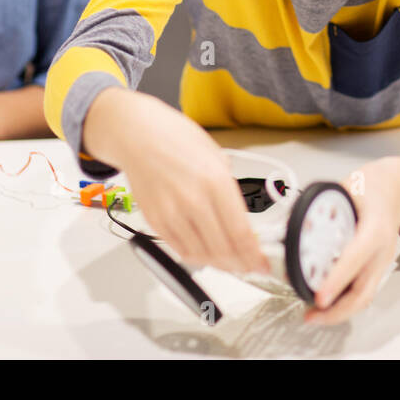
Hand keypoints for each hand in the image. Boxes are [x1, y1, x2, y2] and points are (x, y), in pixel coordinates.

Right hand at [84, 88, 269, 275]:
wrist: (137, 134)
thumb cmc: (176, 138)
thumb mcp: (216, 156)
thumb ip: (229, 190)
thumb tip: (242, 220)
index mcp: (215, 180)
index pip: (240, 232)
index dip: (254, 255)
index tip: (262, 264)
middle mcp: (193, 200)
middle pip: (222, 249)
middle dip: (240, 263)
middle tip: (249, 266)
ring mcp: (171, 213)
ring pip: (201, 255)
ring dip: (219, 264)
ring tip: (231, 261)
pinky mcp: (154, 220)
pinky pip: (179, 250)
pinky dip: (196, 257)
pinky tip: (207, 253)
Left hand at [306, 156, 399, 325]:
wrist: (395, 192)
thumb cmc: (372, 188)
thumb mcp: (345, 188)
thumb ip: (320, 206)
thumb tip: (291, 224)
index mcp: (375, 228)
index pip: (355, 258)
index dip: (337, 280)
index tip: (319, 297)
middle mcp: (381, 250)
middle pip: (364, 290)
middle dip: (338, 310)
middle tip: (312, 315)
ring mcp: (381, 263)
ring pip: (365, 296)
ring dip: (340, 312)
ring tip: (314, 316)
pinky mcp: (376, 269)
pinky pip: (363, 292)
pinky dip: (345, 304)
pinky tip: (327, 307)